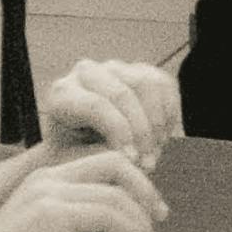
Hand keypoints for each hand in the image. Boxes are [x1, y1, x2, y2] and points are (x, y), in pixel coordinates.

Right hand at [0, 147, 164, 231]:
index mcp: (49, 182)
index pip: (105, 164)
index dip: (136, 184)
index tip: (153, 214)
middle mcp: (48, 179)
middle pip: (116, 165)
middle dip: (146, 193)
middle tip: (160, 224)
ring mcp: (47, 193)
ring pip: (116, 194)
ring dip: (141, 225)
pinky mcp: (49, 214)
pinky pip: (106, 215)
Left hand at [42, 57, 179, 170]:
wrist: (84, 148)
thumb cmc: (77, 159)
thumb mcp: (79, 163)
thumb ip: (100, 156)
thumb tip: (130, 155)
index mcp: (62, 94)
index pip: (97, 106)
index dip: (121, 134)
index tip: (133, 163)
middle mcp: (85, 73)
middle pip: (123, 94)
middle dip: (141, 132)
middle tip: (148, 164)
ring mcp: (114, 68)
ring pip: (147, 85)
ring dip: (157, 124)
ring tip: (154, 154)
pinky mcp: (139, 70)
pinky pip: (164, 85)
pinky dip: (169, 114)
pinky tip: (160, 139)